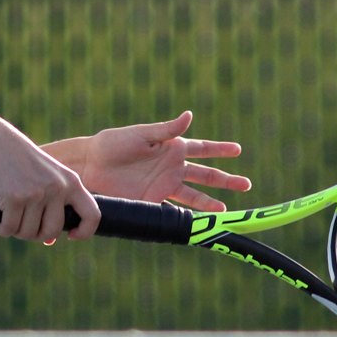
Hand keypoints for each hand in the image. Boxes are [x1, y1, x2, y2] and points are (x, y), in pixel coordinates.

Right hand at [0, 118, 100, 242]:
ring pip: (28, 232)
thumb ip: (53, 204)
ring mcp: (36, 193)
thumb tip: (50, 241)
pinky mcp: (15, 198)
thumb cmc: (21, 162)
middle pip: (51, 231)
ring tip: (10, 217)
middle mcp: (57, 188)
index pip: (92, 215)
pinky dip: (3, 229)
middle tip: (25, 225)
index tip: (71, 235)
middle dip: (36, 234)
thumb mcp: (46, 177)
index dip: (84, 232)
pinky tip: (1, 219)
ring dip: (16, 231)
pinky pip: (10, 228)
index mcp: (71, 182)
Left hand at [57, 111, 250, 210]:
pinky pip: (176, 209)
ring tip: (225, 209)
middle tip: (246, 185)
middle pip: (205, 175)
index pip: (203, 148)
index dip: (221, 150)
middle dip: (226, 180)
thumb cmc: (113, 143)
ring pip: (194, 195)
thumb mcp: (140, 135)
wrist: (90, 166)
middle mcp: (172, 167)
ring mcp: (164, 184)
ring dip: (210, 201)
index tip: (238, 150)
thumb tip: (190, 115)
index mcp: (172, 147)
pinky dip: (189, 215)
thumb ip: (167, 129)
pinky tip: (200, 221)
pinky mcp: (153, 200)